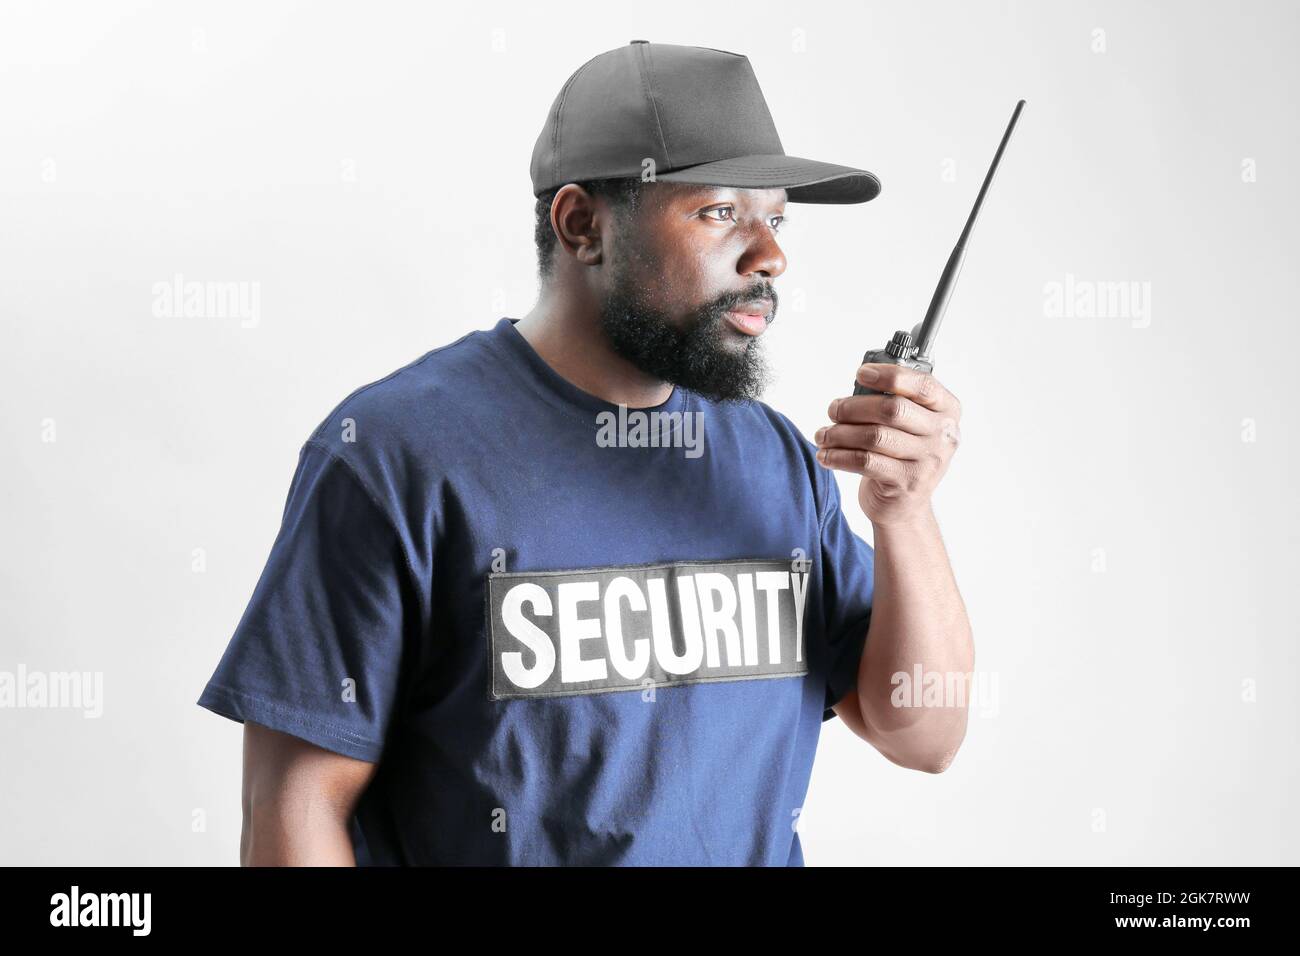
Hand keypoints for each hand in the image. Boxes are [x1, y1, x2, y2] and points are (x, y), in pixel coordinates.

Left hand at [814, 363, 962, 526]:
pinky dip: (839, 456)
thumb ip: (893, 402)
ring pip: (874, 436)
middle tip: (833, 410)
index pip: (922, 385)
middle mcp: (943, 435)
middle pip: (893, 409)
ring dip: (840, 433)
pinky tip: (826, 455)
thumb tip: (857, 388)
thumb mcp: (910, 425)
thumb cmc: (901, 455)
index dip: (889, 376)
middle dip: (854, 406)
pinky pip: (865, 461)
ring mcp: (927, 461)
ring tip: (823, 435)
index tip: (861, 373)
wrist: (905, 505)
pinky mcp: (906, 483)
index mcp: (947, 410)